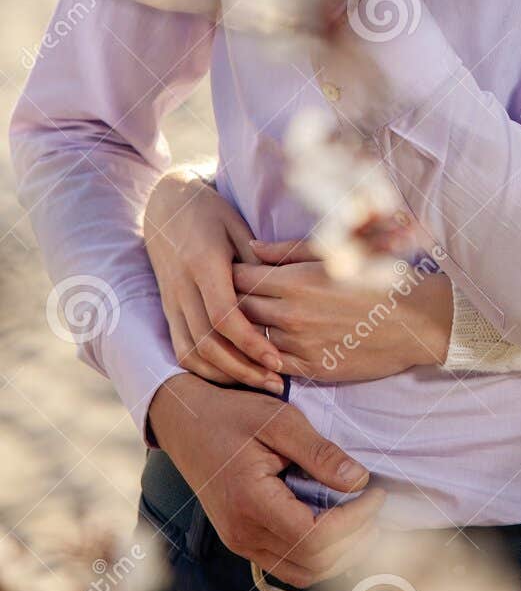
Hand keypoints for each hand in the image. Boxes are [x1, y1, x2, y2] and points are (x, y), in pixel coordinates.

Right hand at [143, 171, 284, 393]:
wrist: (165, 206)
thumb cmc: (210, 212)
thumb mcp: (238, 225)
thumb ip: (258, 261)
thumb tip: (285, 295)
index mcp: (203, 263)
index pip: (223, 315)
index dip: (250, 342)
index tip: (276, 360)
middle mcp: (182, 287)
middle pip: (208, 342)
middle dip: (243, 369)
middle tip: (276, 382)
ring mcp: (170, 301)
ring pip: (191, 352)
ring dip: (225, 374)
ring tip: (259, 384)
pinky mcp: (167, 309)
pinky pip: (181, 348)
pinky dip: (205, 369)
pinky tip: (232, 375)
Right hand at [147, 375, 383, 588]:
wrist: (185, 422)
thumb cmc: (232, 414)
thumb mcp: (279, 421)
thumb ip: (320, 453)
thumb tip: (360, 481)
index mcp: (251, 503)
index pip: (316, 536)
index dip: (355, 521)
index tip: (376, 493)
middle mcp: (243, 534)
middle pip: (314, 563)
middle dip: (355, 540)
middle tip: (376, 507)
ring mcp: (240, 542)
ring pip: (302, 572)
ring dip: (340, 555)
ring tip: (364, 521)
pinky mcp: (242, 540)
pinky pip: (288, 565)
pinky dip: (319, 555)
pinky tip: (337, 528)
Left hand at [233, 239, 453, 382]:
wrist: (415, 321)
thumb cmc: (378, 278)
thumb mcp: (336, 254)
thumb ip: (287, 252)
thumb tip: (251, 248)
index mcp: (296, 282)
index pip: (241, 278)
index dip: (233, 273)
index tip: (235, 271)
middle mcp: (291, 316)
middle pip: (239, 309)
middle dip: (235, 300)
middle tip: (238, 295)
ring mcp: (300, 346)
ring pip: (253, 338)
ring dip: (249, 329)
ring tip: (254, 319)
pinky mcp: (312, 369)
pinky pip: (272, 364)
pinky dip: (266, 355)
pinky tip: (271, 345)